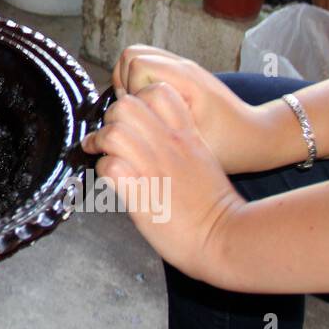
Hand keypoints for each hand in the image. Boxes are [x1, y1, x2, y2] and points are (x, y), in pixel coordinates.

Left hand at [83, 82, 246, 284]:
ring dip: (101, 141)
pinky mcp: (141, 195)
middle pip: (126, 106)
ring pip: (113, 132)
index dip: (137, 98)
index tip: (132, 116)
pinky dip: (103, 170)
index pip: (157, 91)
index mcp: (185, 135)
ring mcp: (153, 169)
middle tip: (109, 134)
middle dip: (111, 117)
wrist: (228, 237)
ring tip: (100, 152)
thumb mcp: (203, 159)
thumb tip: (155, 139)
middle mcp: (168, 146)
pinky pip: (110, 168)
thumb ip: (181, 143)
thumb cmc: (215, 205)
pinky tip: (109, 177)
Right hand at [112, 45, 289, 173]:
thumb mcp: (192, 142)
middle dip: (124, 81)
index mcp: (185, 78)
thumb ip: (157, 128)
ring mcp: (183, 66)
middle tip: (136, 109)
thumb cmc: (230, 145)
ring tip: (141, 108)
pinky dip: (140, 82)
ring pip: (136, 56)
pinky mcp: (183, 73)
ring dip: (130, 81)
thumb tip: (125, 124)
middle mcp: (183, 66)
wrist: (258, 137)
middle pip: (131, 54)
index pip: (136, 65)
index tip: (141, 115)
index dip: (130, 90)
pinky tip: (151, 106)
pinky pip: (149, 65)